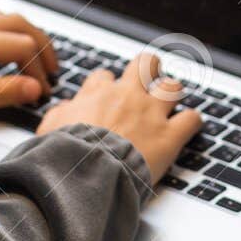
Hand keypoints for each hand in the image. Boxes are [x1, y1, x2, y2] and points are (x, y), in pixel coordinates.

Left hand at [0, 10, 57, 121]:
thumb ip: (0, 93)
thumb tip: (33, 89)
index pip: (24, 48)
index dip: (39, 70)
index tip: (41, 92)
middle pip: (22, 25)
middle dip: (43, 46)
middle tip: (53, 69)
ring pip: (7, 18)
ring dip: (28, 35)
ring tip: (36, 57)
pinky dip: (9, 31)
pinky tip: (5, 47)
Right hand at [37, 54, 200, 181]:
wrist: (84, 175)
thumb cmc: (64, 155)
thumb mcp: (49, 129)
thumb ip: (60, 114)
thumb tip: (66, 108)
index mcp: (97, 94)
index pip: (105, 77)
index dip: (108, 85)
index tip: (109, 96)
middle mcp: (127, 96)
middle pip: (145, 64)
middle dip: (149, 71)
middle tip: (149, 83)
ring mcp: (150, 114)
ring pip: (173, 86)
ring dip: (172, 94)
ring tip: (171, 103)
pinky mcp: (169, 136)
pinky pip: (191, 119)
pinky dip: (192, 122)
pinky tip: (188, 127)